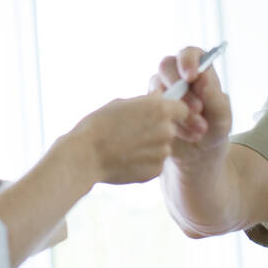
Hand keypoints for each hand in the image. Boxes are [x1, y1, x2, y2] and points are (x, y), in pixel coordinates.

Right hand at [71, 93, 188, 183]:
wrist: (85, 156)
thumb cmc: (99, 125)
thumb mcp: (121, 104)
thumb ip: (145, 102)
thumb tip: (158, 97)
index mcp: (160, 109)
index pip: (183, 108)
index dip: (173, 110)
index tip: (161, 114)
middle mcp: (166, 131)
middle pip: (170, 128)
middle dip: (157, 129)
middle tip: (133, 131)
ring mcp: (162, 153)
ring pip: (162, 146)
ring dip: (150, 146)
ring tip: (125, 146)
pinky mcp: (155, 171)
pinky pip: (154, 163)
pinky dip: (144, 161)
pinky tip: (125, 158)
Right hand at [150, 46, 233, 161]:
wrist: (201, 152)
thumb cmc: (214, 127)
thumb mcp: (221, 115)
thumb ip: (214, 96)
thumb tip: (202, 78)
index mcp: (198, 69)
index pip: (189, 53)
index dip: (188, 61)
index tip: (192, 77)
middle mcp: (176, 75)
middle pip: (167, 66)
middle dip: (180, 88)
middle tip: (197, 109)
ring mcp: (161, 90)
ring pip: (158, 89)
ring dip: (177, 110)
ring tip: (198, 129)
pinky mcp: (149, 107)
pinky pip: (150, 108)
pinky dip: (169, 122)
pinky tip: (185, 134)